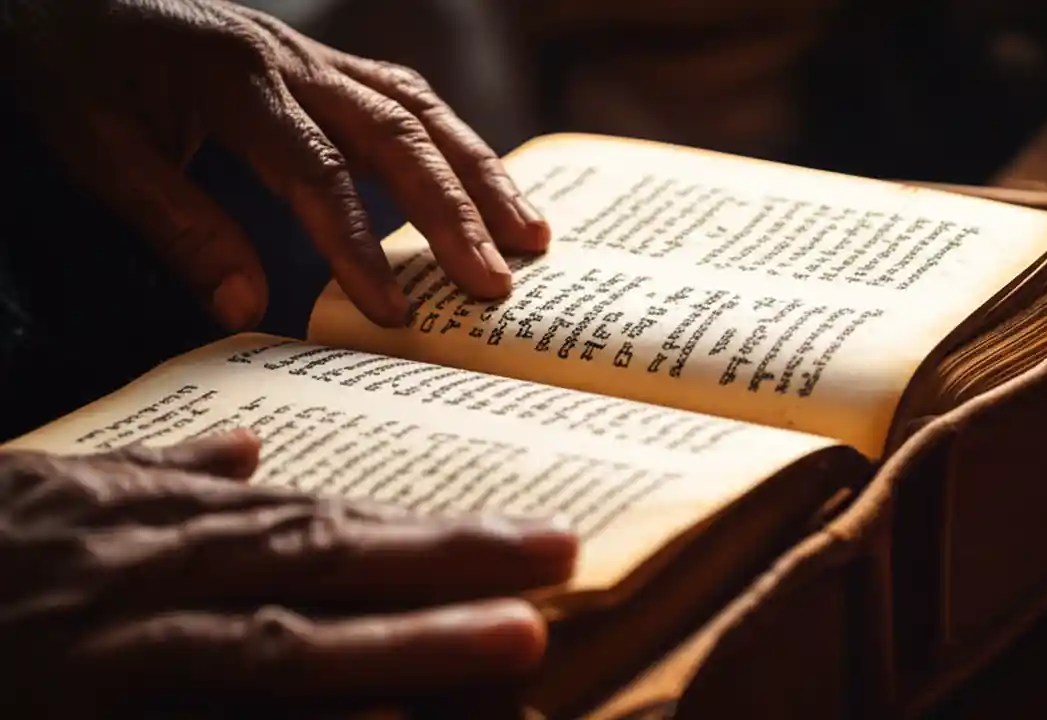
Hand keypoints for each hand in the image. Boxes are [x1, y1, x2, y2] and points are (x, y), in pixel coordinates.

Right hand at [0, 431, 576, 714]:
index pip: (317, 522)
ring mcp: (113, 656)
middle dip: (448, 565)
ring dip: (402, 644)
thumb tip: (250, 446)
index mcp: (149, 521)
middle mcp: (145, 578)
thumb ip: (162, 473)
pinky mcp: (87, 714)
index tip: (526, 536)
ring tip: (515, 643)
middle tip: (563, 558)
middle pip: (321, 564)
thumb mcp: (55, 492)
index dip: (427, 532)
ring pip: (278, 648)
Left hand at [6, 0, 550, 329]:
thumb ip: (177, 226)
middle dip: (457, 214)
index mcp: (236, 81)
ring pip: (422, 110)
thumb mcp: (101, 151)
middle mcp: (294, 62)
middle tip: (499, 282)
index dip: (362, 246)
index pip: (318, 172)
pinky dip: (456, 144)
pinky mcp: (325, 64)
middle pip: (398, 136)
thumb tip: (248, 310)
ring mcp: (317, 57)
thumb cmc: (79, 70)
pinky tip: (484, 184)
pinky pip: (408, 97)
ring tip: (532, 236)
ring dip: (482, 174)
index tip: (396, 314)